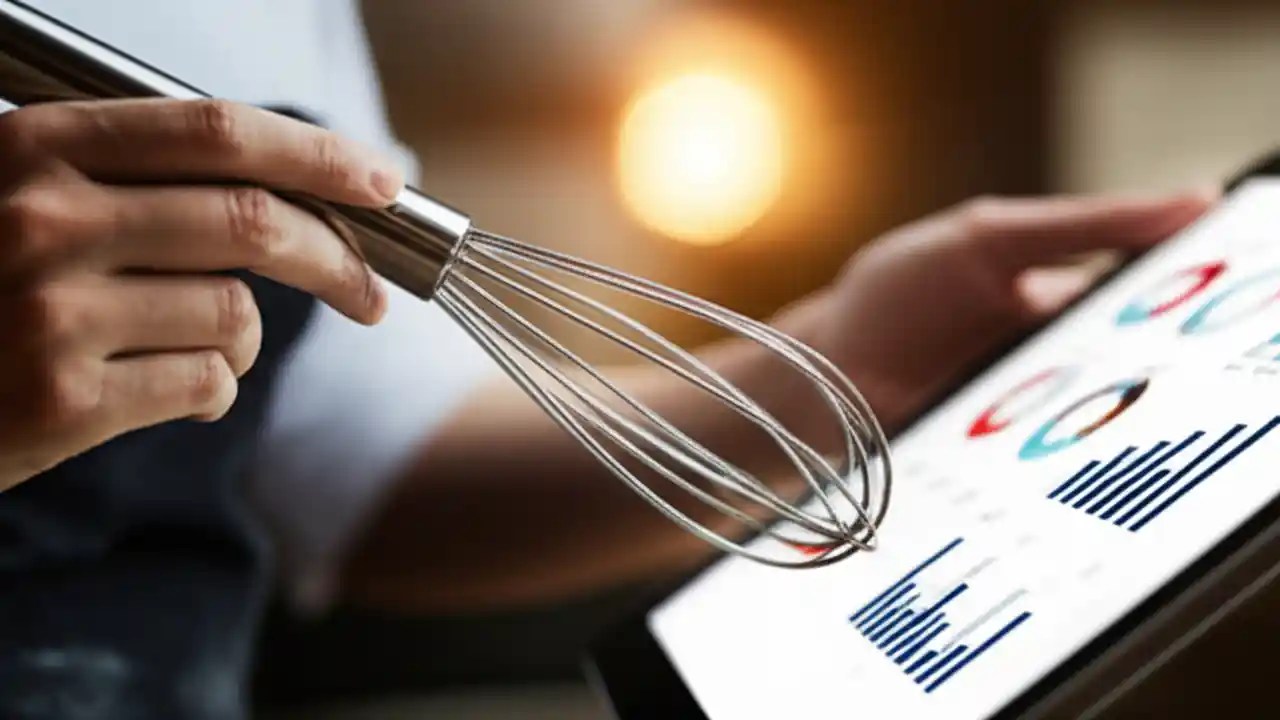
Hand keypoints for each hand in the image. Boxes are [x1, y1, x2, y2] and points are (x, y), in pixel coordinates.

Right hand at [0, 98, 403, 489]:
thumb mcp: (27, 195)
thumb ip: (137, 181)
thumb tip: (296, 190)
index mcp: (38, 148)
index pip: (217, 133)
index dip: (318, 155)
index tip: (381, 181)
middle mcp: (44, 220)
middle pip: (255, 224)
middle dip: (337, 263)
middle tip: (369, 297)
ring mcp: (52, 313)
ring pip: (235, 314)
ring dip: (243, 338)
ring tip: (197, 345)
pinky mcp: (62, 400)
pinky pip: (207, 383)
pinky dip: (213, 389)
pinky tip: (166, 390)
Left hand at [794, 192, 1214, 431]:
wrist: (824, 377)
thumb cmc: (900, 294)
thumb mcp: (989, 239)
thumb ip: (1082, 225)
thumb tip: (1194, 200)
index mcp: (1070, 298)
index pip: (1160, 292)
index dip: (1207, 291)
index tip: (1251, 289)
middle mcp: (1067, 359)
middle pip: (1150, 360)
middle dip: (1187, 360)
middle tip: (1225, 358)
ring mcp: (1044, 413)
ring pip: (1118, 415)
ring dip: (1141, 410)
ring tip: (1178, 403)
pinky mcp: (1021, 462)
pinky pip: (1072, 463)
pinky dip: (1091, 457)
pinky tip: (1111, 451)